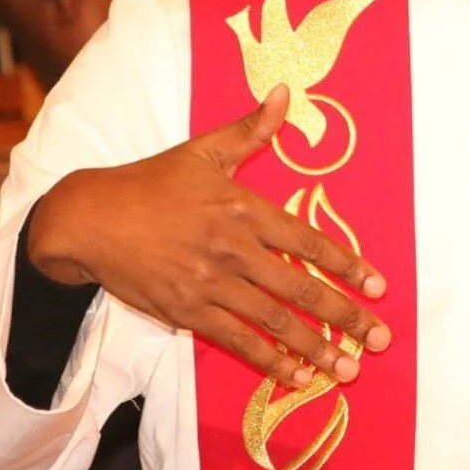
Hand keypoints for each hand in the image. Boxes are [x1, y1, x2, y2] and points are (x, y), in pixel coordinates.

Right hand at [27, 86, 388, 388]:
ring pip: (274, 321)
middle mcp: (232, 248)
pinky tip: (296, 376)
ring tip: (347, 369)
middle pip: (300, 288)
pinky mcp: (187, 311)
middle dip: (345, 316)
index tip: (378, 286)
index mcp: (242, 207)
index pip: (307, 240)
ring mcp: (210, 283)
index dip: (347, 264)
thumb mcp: (202, 151)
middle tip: (379, 338)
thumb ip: (250, 130)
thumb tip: (285, 92)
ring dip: (315, 347)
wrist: (89, 219)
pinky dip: (269, 360)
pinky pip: (237, 340)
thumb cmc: (150, 183)